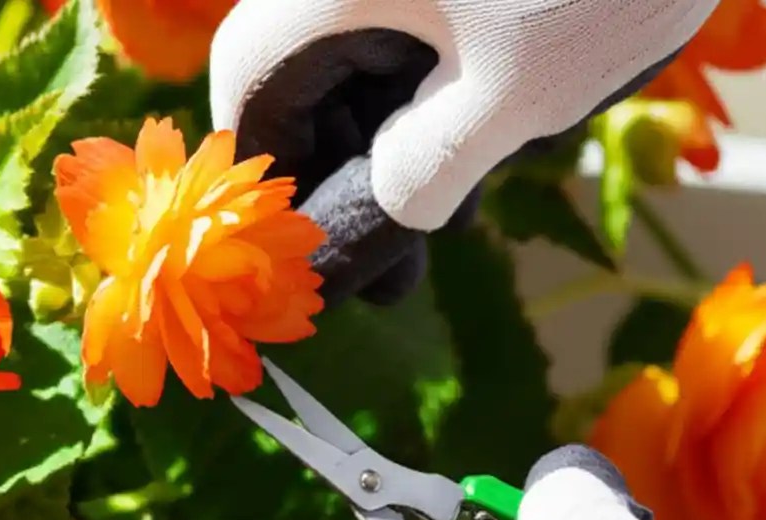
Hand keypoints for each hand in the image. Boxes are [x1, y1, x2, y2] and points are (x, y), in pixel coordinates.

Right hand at [209, 0, 713, 304]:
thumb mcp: (513, 95)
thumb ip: (424, 174)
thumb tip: (374, 228)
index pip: (252, 90)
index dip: (279, 178)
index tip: (321, 244)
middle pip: (306, 73)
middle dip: (349, 163)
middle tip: (402, 248)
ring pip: (362, 52)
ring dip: (396, 129)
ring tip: (453, 199)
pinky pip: (411, 25)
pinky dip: (434, 81)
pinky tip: (485, 130)